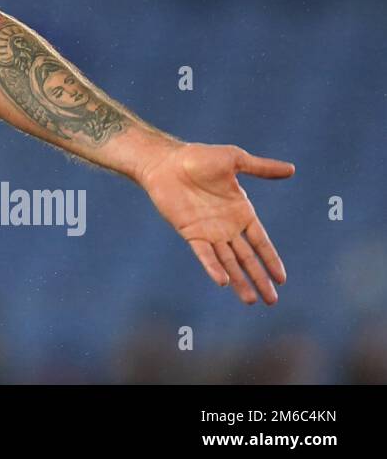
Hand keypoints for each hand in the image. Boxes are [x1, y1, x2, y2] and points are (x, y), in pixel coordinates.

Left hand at [138, 142, 294, 304]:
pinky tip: (222, 282)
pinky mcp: (190, 232)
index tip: (282, 279)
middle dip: (259, 278)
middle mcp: (227, 226)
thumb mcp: (235, 160)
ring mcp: (209, 231)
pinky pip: (204, 254)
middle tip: (272, 300)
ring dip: (239, 280)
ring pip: (228, 262)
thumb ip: (261, 168)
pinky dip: (213, 267)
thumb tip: (292, 169)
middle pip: (247, 258)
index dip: (271, 259)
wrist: (166, 162)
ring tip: (250, 300)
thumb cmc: (199, 158)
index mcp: (241, 212)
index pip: (261, 242)